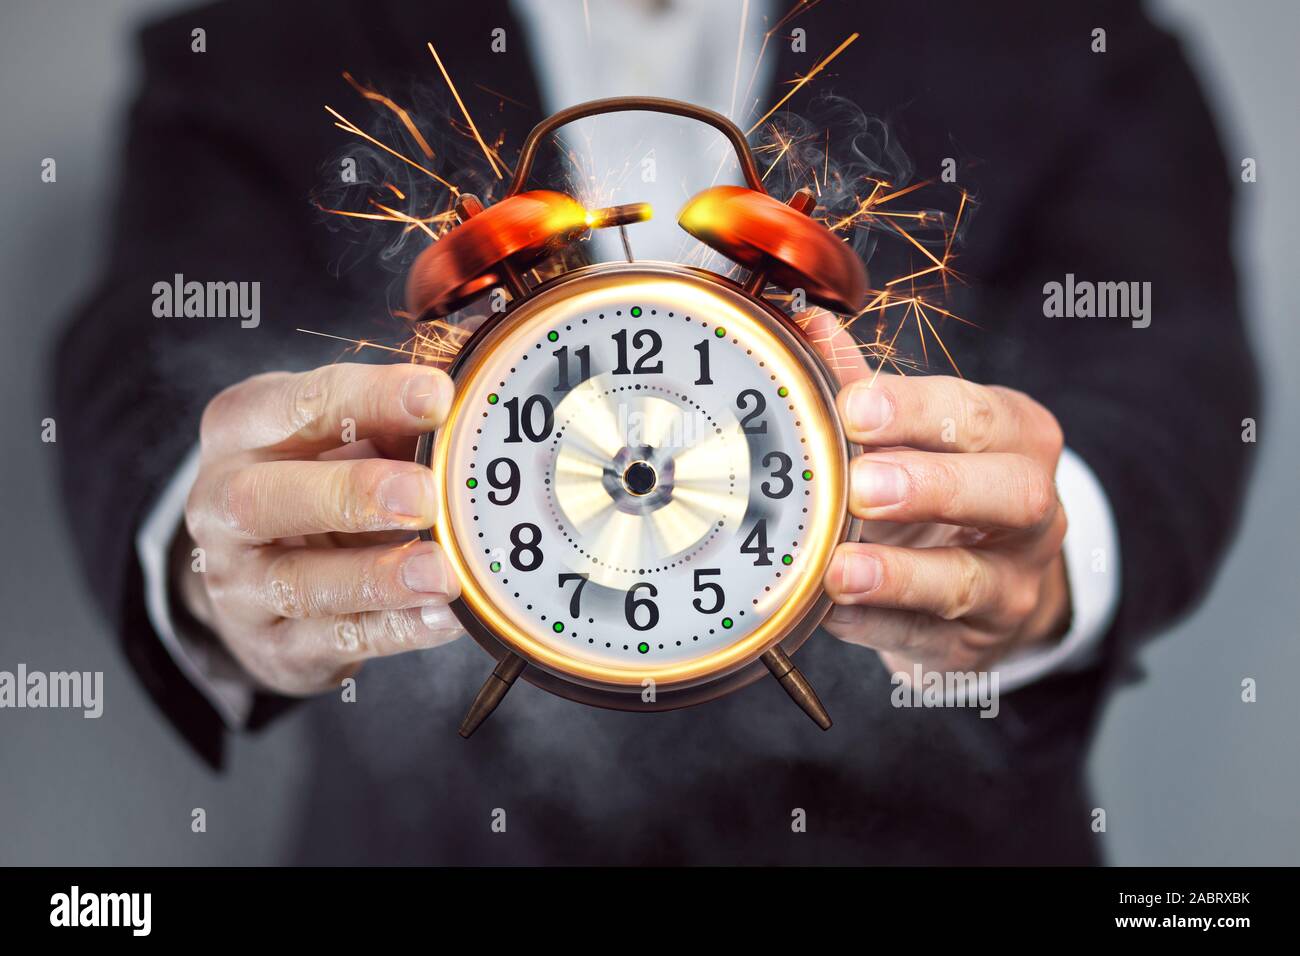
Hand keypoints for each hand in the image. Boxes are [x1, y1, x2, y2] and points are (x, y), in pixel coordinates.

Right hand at [179, 363, 462, 694]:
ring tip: (442, 572)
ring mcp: (240, 585)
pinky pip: (338, 640)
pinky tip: (446, 615)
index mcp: (240, 431)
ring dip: (378, 578)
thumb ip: (393, 422)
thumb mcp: (341, 439)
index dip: (370, 398)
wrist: (258, 579)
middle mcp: (220, 506)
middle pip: (264, 499)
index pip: (297, 405)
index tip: (437, 398)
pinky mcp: (275, 646)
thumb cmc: (315, 482)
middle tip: (423, 497)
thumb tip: (467, 406)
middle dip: (351, 495)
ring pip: (299, 584)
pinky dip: (398, 628)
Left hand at [806, 312, 1071, 675]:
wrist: (993, 586)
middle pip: (1010, 494)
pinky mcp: (974, 646)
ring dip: (899, 574)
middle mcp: (1032, 511)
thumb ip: (866, 386)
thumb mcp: (920, 435)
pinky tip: (830, 612)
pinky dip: (874, 625)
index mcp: (1017, 439)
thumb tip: (808, 324)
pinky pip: (925, 638)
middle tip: (862, 484)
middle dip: (934, 486)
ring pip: (969, 580)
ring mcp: (1012, 584)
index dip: (918, 411)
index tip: (855, 407)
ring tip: (839, 569)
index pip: (980, 415)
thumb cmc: (946, 489)